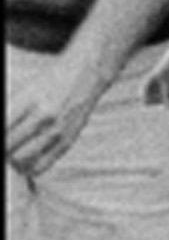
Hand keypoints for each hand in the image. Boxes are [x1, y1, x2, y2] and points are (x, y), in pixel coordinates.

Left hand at [3, 47, 96, 180]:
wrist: (88, 72)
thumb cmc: (55, 79)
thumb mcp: (27, 89)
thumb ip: (11, 112)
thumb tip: (4, 131)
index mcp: (30, 100)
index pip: (3, 129)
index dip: (0, 136)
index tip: (3, 134)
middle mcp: (44, 116)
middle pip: (8, 147)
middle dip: (4, 147)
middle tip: (8, 142)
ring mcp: (57, 131)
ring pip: (21, 160)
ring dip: (12, 158)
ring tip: (14, 149)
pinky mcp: (67, 142)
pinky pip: (40, 166)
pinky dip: (28, 167)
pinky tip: (27, 158)